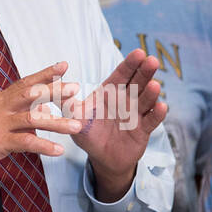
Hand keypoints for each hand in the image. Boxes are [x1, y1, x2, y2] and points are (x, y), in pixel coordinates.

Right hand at [0, 62, 82, 194]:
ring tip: (77, 126)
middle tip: (75, 88)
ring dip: (58, 122)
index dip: (44, 74)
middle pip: (30, 94)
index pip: (24, 83)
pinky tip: (58, 151)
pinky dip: (44, 146)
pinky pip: (25, 142)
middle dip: (54, 90)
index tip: (63, 66)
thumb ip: (18, 117)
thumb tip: (43, 110)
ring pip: (33, 119)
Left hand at [68, 48, 167, 201]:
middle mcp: (126, 100)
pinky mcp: (143, 130)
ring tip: (155, 85)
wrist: (102, 158)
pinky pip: (152, 121)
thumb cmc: (88, 133)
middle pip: (137, 83)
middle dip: (145, 72)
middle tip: (152, 60)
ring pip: (146, 100)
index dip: (130, 64)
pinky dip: (157, 114)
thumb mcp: (75, 116)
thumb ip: (65, 101)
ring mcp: (136, 114)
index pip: (121, 75)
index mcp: (110, 92)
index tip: (139, 52)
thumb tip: (49, 84)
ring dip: (151, 93)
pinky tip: (162, 106)